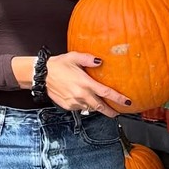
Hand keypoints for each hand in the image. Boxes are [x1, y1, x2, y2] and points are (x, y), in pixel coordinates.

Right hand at [11, 52, 131, 116]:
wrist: (41, 75)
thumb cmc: (58, 64)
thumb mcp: (74, 57)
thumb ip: (89, 59)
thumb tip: (101, 61)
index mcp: (85, 83)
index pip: (106, 93)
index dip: (118, 99)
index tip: (127, 103)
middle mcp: (81, 95)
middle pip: (101, 107)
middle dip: (111, 111)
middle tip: (118, 112)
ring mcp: (74, 102)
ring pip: (90, 108)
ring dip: (97, 108)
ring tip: (103, 106)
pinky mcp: (68, 106)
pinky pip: (80, 108)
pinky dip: (85, 105)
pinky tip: (85, 100)